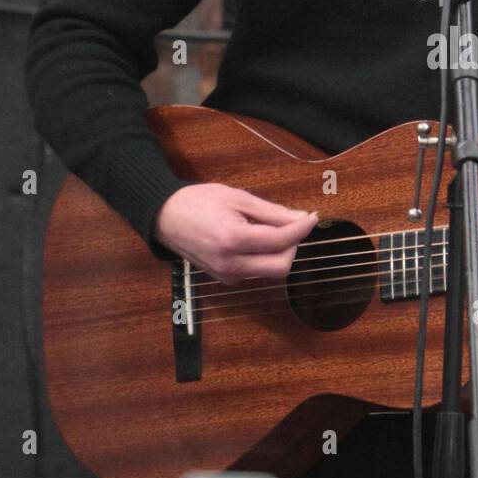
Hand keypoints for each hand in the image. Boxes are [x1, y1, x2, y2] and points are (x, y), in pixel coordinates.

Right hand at [153, 184, 319, 283]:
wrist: (165, 217)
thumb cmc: (198, 202)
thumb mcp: (238, 198)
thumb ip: (272, 212)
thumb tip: (301, 219)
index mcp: (233, 240)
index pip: (281, 241)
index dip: (302, 229)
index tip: (312, 217)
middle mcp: (230, 264)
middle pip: (281, 266)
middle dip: (293, 246)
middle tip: (292, 225)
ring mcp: (226, 275)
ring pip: (270, 271)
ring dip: (279, 252)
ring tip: (269, 228)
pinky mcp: (225, 279)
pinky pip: (256, 270)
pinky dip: (264, 257)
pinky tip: (255, 238)